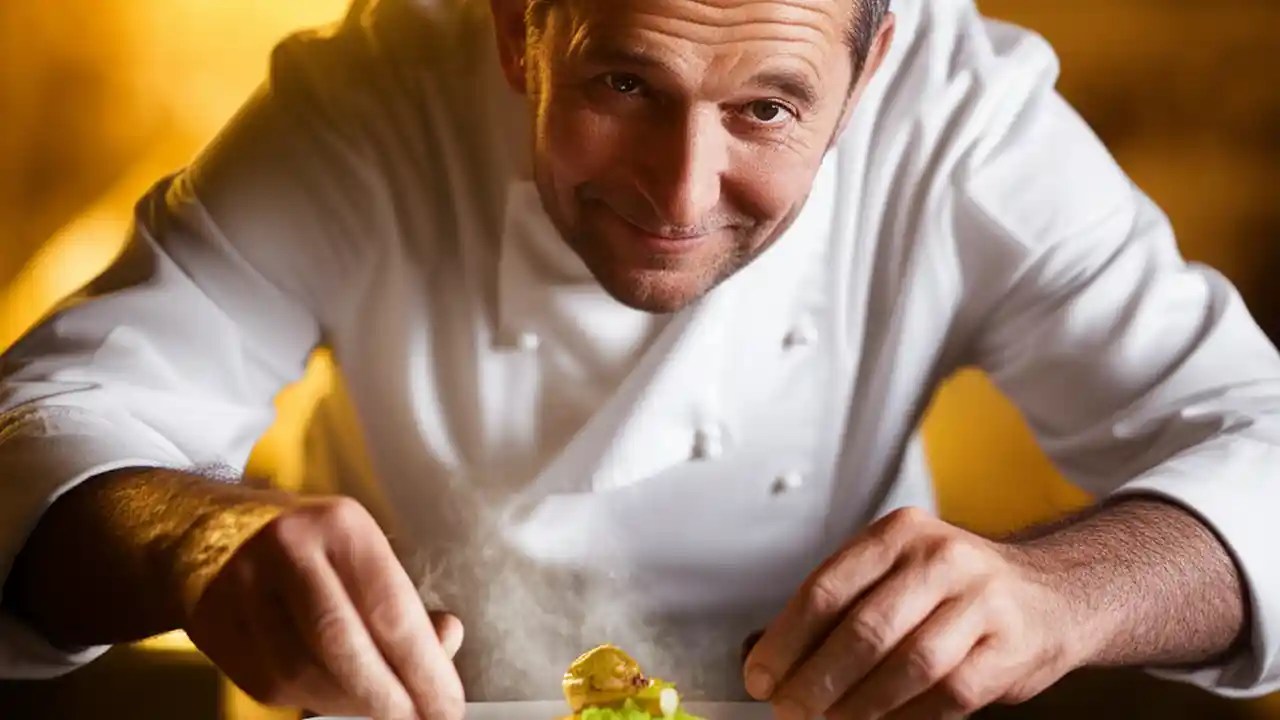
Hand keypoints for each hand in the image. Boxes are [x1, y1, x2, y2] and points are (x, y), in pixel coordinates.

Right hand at [182, 495, 465, 719]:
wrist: (211, 529)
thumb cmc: (311, 547)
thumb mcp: (364, 552)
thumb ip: (404, 601)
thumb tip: (446, 640)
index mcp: (341, 525)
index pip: (390, 609)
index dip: (423, 667)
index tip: (449, 706)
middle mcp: (289, 549)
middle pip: (342, 643)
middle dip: (387, 697)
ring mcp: (243, 587)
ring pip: (302, 672)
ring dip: (350, 703)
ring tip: (382, 710)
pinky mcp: (214, 625)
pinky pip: (270, 683)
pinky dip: (314, 699)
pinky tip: (337, 697)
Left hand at [742, 507, 1086, 718]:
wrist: (1048, 594)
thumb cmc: (952, 589)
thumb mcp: (894, 573)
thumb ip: (839, 607)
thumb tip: (766, 655)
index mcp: (897, 535)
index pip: (827, 589)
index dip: (787, 641)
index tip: (761, 676)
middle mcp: (940, 560)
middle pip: (864, 629)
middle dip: (817, 680)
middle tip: (790, 709)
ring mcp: (980, 603)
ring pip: (908, 664)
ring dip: (860, 705)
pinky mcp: (1009, 648)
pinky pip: (949, 693)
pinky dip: (907, 717)